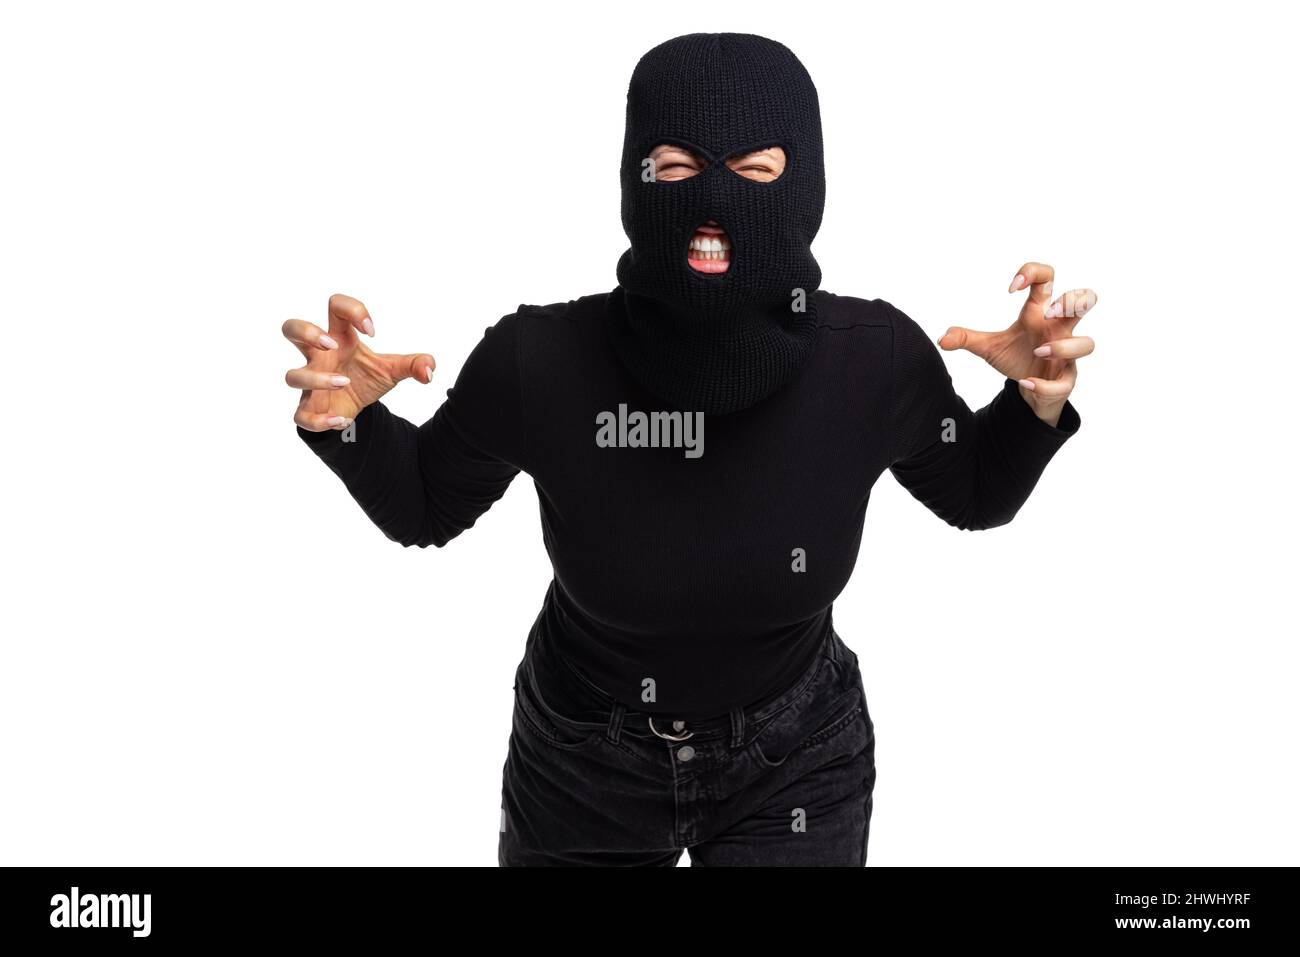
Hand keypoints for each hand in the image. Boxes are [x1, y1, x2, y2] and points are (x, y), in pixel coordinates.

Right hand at [282, 293, 435, 430]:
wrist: (355, 409)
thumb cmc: (366, 378)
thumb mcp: (393, 369)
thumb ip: (415, 364)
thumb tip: (429, 371)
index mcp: (339, 338)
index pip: (335, 306)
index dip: (352, 310)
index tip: (373, 330)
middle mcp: (319, 357)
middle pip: (291, 328)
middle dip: (307, 332)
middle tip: (332, 345)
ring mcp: (310, 383)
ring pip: (292, 376)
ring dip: (317, 378)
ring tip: (345, 383)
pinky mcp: (309, 409)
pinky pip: (301, 416)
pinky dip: (320, 420)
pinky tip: (342, 421)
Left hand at [938, 262, 1097, 426]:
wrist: (1029, 389)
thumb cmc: (1017, 357)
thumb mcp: (988, 348)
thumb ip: (967, 339)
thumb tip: (942, 339)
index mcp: (1040, 314)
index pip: (1048, 279)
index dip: (1034, 273)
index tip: (1012, 287)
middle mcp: (1058, 330)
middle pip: (1084, 302)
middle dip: (1074, 301)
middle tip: (1051, 311)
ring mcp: (1066, 355)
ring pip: (1086, 344)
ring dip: (1063, 347)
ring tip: (1037, 351)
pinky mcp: (1065, 380)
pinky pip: (1066, 382)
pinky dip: (1045, 384)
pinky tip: (1026, 383)